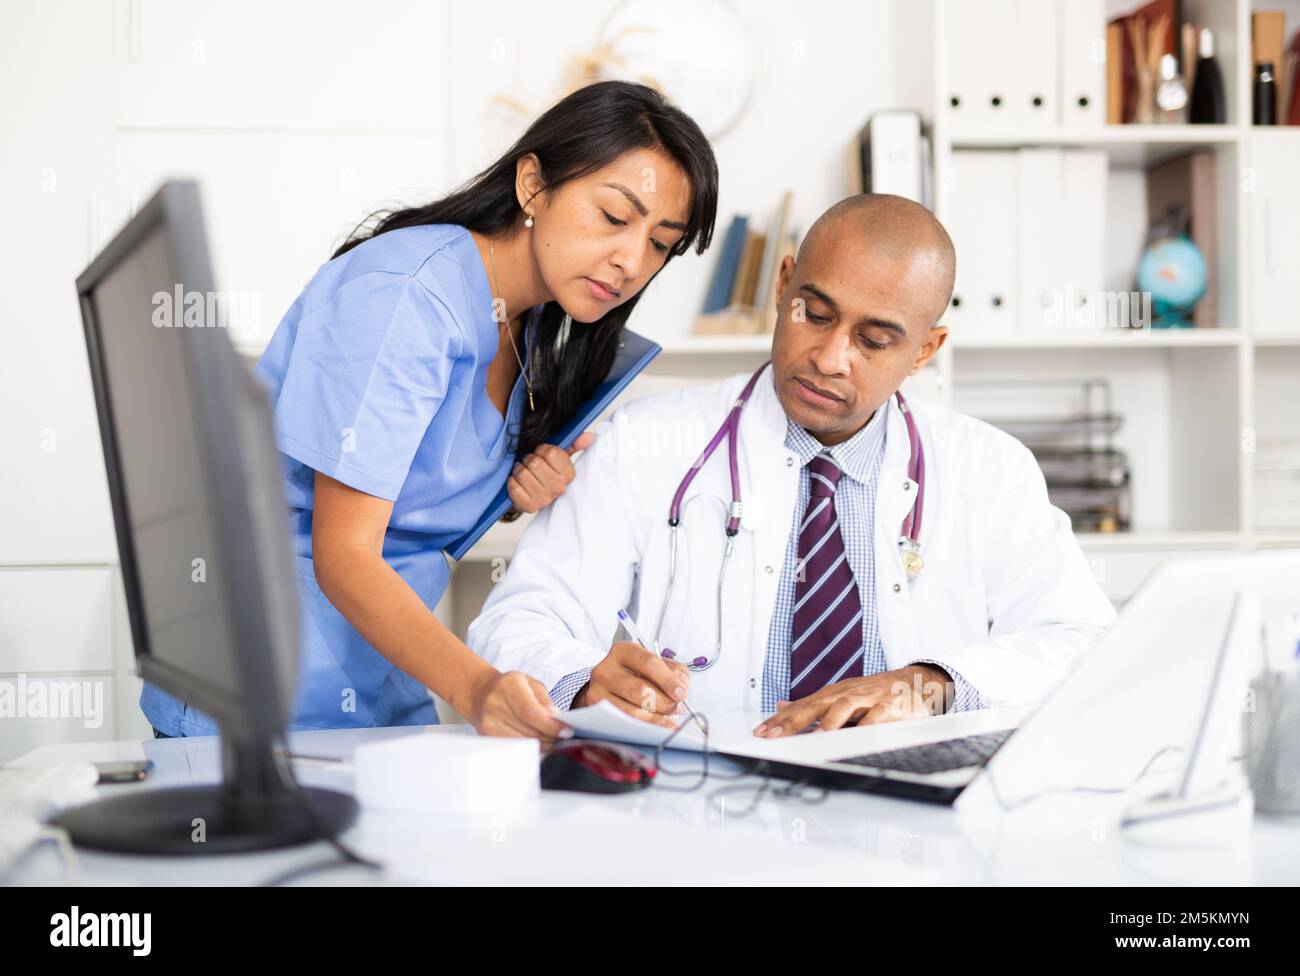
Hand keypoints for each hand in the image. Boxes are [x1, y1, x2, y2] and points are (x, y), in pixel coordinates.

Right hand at [468, 670, 571, 740]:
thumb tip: (556, 720)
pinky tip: (540, 741)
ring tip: (554, 739)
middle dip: (551, 736)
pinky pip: (516, 747)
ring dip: (543, 744)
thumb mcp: (531, 684)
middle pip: (528, 730)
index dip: (550, 725)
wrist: (480, 693)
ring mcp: (488, 723)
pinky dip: (531, 747)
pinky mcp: (487, 737)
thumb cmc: (510, 687)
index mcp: (508, 686)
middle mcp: (494, 705)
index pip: (530, 712)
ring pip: (523, 742)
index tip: (566, 731)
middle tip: (564, 736)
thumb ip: (545, 701)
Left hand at [506, 431, 594, 513]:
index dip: (542, 449)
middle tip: (531, 465)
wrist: (532, 494)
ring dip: (519, 470)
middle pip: (535, 462)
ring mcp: (544, 499)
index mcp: (569, 474)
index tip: (542, 454)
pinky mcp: (529, 506)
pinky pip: (514, 486)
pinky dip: (512, 482)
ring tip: (525, 473)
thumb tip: (589, 436)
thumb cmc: (545, 472)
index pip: (550, 453)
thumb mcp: (559, 456)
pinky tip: (519, 483)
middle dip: (529, 460)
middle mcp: (559, 488)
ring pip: (523, 473)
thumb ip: (574, 443)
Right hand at [574, 641, 690, 728]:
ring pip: (632, 711)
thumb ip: (673, 672)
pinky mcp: (597, 710)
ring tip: (670, 717)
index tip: (682, 693)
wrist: (606, 686)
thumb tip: (681, 688)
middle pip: (640, 690)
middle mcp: (606, 669)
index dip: (668, 680)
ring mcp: (598, 691)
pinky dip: (647, 726)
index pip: (648, 663)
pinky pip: (625, 723)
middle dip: (664, 703)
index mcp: (623, 651)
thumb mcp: (655, 665)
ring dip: (657, 717)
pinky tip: (659, 724)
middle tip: (677, 708)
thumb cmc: (634, 674)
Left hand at [752, 665, 950, 737]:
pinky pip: (876, 715)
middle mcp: (846, 694)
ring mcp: (868, 699)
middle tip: (774, 734)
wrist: (914, 682)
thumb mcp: (840, 696)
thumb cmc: (873, 693)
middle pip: (816, 705)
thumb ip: (811, 704)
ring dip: (829, 721)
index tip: (761, 732)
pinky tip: (857, 734)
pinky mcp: (889, 706)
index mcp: (833, 694)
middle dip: (794, 720)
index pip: (801, 706)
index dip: (780, 719)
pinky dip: (866, 724)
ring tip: (814, 736)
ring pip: (844, 706)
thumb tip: (781, 706)